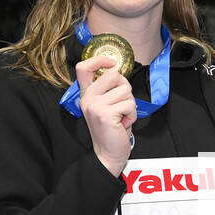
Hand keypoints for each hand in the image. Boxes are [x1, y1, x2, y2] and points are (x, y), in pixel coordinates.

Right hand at [76, 56, 136, 176]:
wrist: (108, 154)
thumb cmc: (111, 129)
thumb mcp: (105, 106)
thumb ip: (108, 89)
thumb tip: (118, 71)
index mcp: (86, 94)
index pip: (83, 67)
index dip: (99, 60)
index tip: (111, 63)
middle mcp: (88, 98)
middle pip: (114, 74)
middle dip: (125, 88)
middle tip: (121, 105)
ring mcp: (95, 105)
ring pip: (126, 90)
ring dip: (130, 105)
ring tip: (121, 117)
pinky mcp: (105, 114)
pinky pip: (129, 104)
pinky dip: (132, 115)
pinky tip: (123, 124)